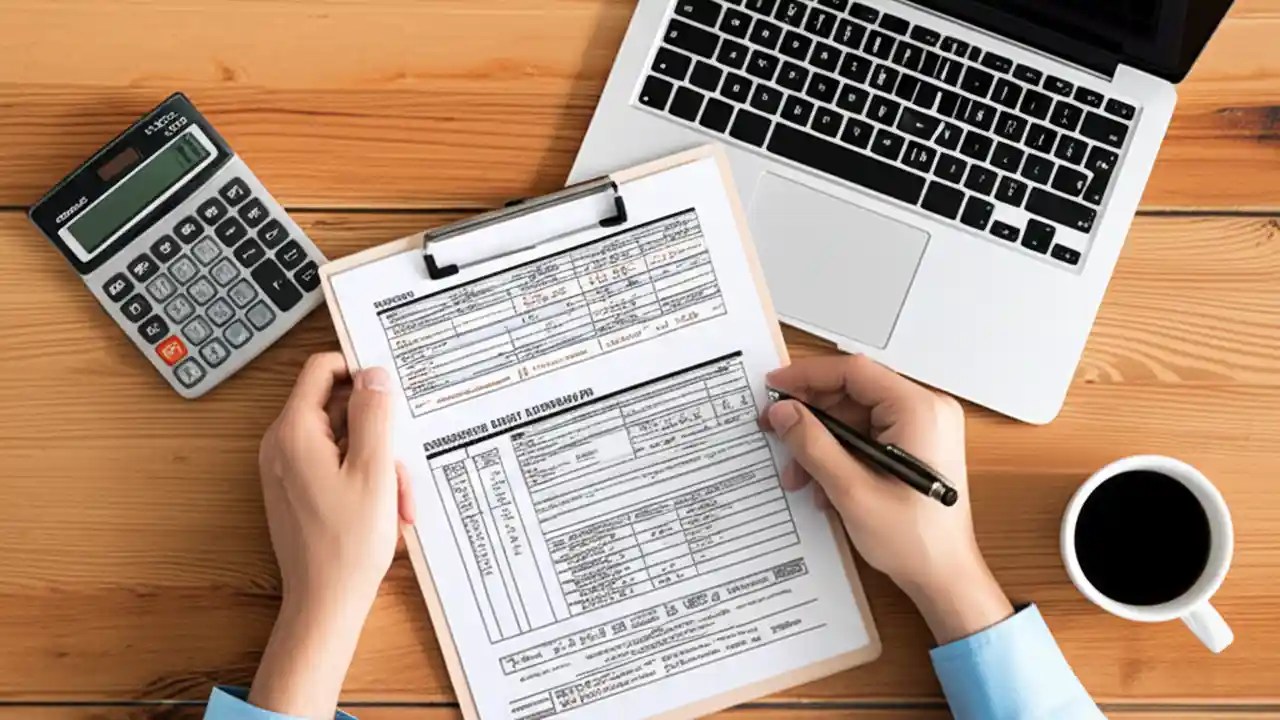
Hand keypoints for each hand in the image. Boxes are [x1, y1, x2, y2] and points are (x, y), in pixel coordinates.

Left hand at [250, 352, 414, 717]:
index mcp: (294, 432)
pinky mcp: (297, 489)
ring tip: (395, 499)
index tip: (392, 392)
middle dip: (378, 432)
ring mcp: (287, 468)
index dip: (360, 372)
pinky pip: (335, 464)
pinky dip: (364, 479)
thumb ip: (374, 414)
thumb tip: (374, 373)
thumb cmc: (348, 543)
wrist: (325, 602)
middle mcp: (282, 445)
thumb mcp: (375, 470)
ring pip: (343, 439)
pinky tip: (383, 509)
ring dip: (377, 461)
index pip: (323, 370)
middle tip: (400, 467)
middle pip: (338, 407)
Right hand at [762, 354, 1011, 644]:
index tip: (774, 386)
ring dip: (822, 443)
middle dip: (812, 418)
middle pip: (854, 394)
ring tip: (799, 474)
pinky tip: (823, 484)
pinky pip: (869, 435)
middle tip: (777, 431)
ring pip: (856, 418)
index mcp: (920, 410)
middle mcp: (927, 411)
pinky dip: (841, 454)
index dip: (808, 376)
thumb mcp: (851, 490)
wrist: (946, 577)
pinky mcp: (917, 446)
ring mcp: (924, 428)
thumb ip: (813, 444)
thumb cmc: (915, 540)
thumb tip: (783, 411)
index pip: (854, 373)